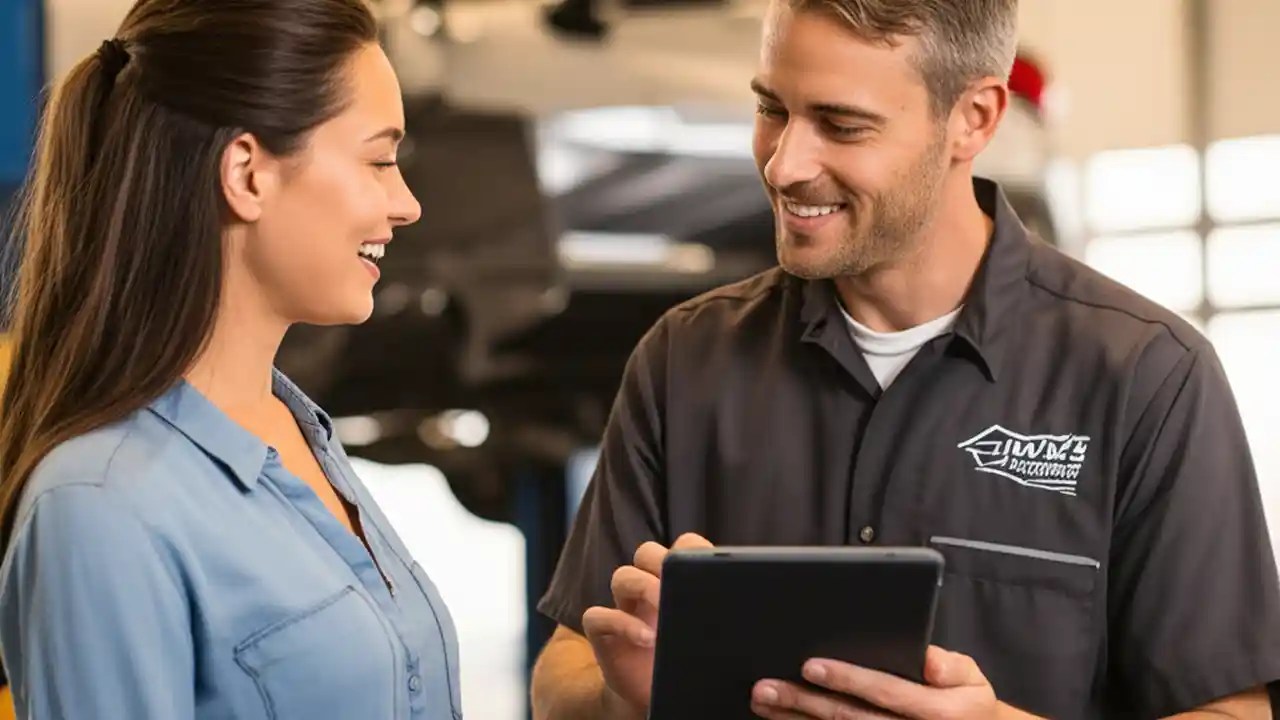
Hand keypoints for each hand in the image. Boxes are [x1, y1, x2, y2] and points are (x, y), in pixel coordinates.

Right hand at [581, 532, 713, 712]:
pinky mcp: (604, 632)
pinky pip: (599, 615)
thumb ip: (722, 616)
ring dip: (643, 586)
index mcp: (676, 582)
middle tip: (680, 578)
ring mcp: (624, 607)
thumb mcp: (711, 639)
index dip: (692, 548)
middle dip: (663, 560)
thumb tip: (759, 609)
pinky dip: (622, 623)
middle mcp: (648, 587)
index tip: (709, 563)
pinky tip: (647, 640)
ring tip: (663, 606)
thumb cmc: (688, 661)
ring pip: (622, 576)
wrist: (655, 697)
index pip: (681, 546)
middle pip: (647, 552)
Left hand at [751, 646, 999, 719]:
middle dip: (806, 702)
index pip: (886, 692)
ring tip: (764, 702)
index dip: (848, 678)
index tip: (811, 665)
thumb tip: (928, 662)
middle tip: (768, 686)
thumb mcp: (972, 679)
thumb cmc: (965, 702)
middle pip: (851, 718)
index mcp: (938, 712)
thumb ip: (952, 667)